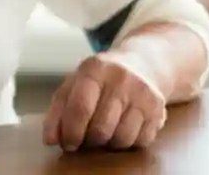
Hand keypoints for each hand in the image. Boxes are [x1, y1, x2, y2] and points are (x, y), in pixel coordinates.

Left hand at [43, 52, 166, 151]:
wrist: (142, 64)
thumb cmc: (100, 79)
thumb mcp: (74, 84)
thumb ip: (58, 110)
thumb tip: (49, 140)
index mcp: (94, 69)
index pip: (80, 107)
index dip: (71, 131)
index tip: (67, 143)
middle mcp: (121, 78)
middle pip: (100, 128)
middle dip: (89, 140)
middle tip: (86, 138)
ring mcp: (143, 93)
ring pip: (121, 138)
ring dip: (108, 143)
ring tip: (104, 131)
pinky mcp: (159, 108)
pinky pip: (140, 141)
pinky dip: (128, 142)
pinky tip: (123, 128)